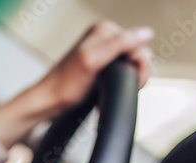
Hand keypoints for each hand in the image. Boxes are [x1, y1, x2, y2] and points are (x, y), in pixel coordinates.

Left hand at [27, 21, 154, 118]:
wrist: (49, 101)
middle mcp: (104, 36)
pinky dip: (121, 80)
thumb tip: (146, 33)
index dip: (140, 64)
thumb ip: (119, 44)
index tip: (131, 80)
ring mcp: (103, 50)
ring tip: (112, 87)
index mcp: (104, 29)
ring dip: (129, 78)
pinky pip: (123, 70)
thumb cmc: (65, 86)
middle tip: (119, 84)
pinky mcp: (102, 64)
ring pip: (132, 63)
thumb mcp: (93, 62)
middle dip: (135, 72)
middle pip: (137, 52)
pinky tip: (110, 87)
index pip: (139, 42)